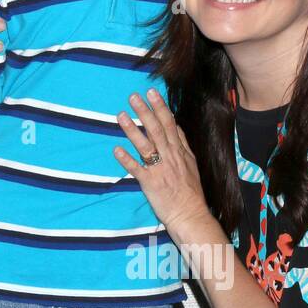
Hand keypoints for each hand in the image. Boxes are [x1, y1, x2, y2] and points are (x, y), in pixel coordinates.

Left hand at [113, 89, 208, 232]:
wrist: (190, 214)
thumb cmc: (190, 192)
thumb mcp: (191, 164)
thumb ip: (183, 144)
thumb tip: (176, 126)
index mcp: (180, 152)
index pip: (170, 125)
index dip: (160, 107)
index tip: (152, 92)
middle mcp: (170, 157)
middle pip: (157, 130)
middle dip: (145, 112)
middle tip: (133, 96)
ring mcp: (160, 169)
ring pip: (145, 146)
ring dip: (132, 130)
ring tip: (121, 115)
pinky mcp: (151, 183)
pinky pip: (137, 169)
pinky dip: (126, 159)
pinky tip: (116, 149)